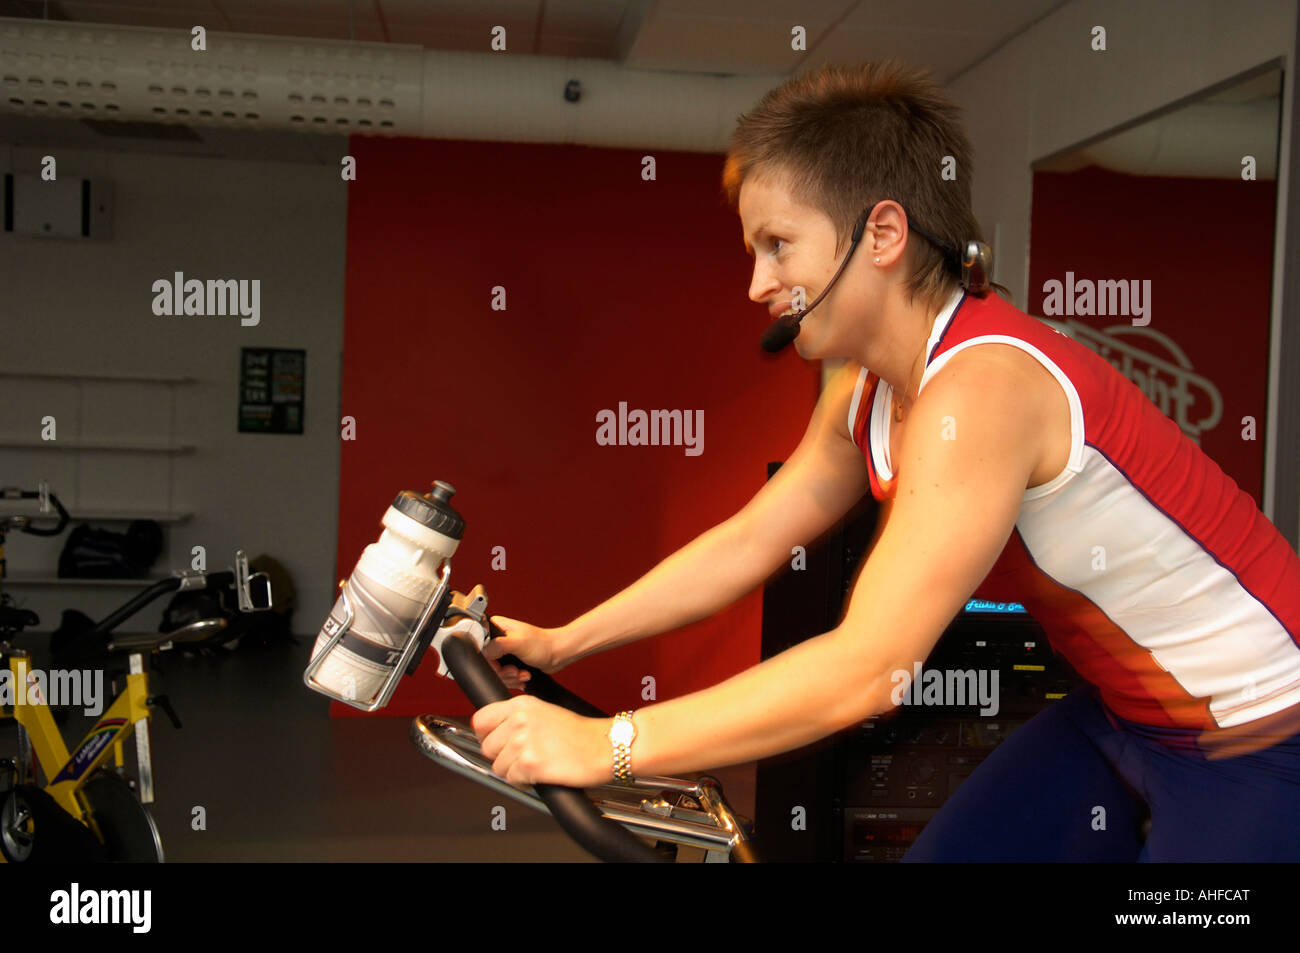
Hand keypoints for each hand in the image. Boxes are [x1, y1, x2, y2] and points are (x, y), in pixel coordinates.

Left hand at [472, 695, 611, 788]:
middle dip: (501, 757)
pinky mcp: (530, 764)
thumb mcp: (545, 712)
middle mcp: (519, 720)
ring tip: (535, 765)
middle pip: (487, 747)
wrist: (605, 746)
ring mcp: (523, 742)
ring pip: (498, 766)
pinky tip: (540, 774)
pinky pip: (511, 780)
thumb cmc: (580, 733)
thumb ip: (517, 719)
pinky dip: (524, 782)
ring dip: (513, 771)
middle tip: (522, 757)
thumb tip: (494, 734)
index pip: (481, 720)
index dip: (486, 735)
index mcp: (520, 704)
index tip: (495, 742)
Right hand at [483, 615, 565, 691]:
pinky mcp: (510, 662)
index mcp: (496, 628)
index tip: (501, 666)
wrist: (558, 653)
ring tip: (523, 674)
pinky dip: (514, 680)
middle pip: (488, 664)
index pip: (480, 649)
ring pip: (496, 673)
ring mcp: (504, 652)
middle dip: (503, 673)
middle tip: (515, 671)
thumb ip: (497, 645)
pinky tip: (524, 676)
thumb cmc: (543, 644)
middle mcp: (498, 639)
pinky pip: (505, 677)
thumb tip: (483, 653)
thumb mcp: (517, 642)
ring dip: (511, 678)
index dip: (489, 662)